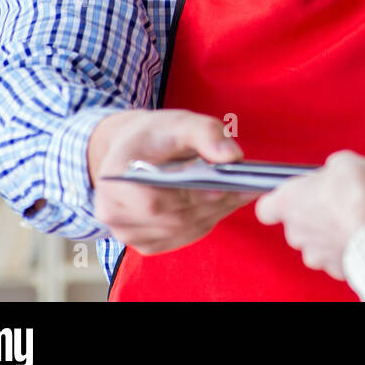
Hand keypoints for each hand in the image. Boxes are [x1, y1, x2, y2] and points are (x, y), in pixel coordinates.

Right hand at [88, 109, 259, 254]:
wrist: (133, 150)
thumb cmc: (157, 134)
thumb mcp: (180, 122)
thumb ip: (206, 134)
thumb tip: (232, 157)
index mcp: (114, 180)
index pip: (154, 202)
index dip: (191, 197)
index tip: (225, 187)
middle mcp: (114, 213)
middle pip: (174, 219)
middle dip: (214, 203)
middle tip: (250, 187)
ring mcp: (128, 233)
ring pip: (183, 229)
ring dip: (216, 212)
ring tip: (244, 192)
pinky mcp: (147, 242)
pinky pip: (184, 235)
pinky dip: (208, 218)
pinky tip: (227, 201)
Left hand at [255, 151, 364, 279]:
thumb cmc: (355, 194)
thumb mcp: (344, 162)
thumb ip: (333, 167)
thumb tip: (338, 170)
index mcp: (287, 202)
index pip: (266, 208)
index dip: (280, 202)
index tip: (293, 196)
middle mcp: (295, 232)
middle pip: (296, 225)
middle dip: (315, 215)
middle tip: (336, 202)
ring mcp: (314, 254)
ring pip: (317, 244)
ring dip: (331, 234)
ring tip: (354, 220)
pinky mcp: (334, 268)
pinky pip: (337, 257)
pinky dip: (348, 248)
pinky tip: (363, 235)